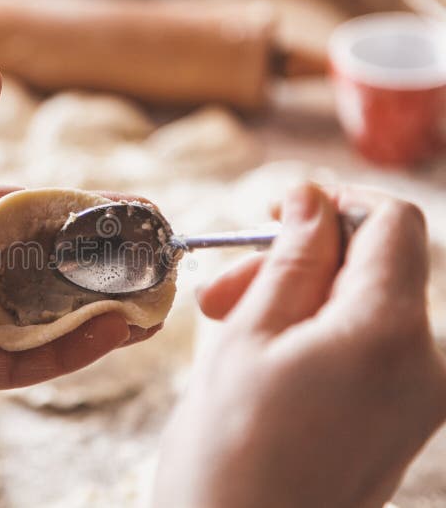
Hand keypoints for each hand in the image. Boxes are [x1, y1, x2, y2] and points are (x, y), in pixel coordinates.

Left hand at [0, 65, 151, 456]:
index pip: (27, 209)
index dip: (80, 208)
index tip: (131, 204)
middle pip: (45, 265)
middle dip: (101, 262)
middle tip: (159, 255)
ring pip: (43, 315)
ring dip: (98, 308)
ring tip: (153, 298)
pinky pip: (22, 361)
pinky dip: (69, 350)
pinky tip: (112, 333)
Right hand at [154, 184, 445, 507]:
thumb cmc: (229, 450)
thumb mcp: (247, 336)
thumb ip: (290, 257)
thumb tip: (311, 196)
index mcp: (388, 333)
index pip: (390, 222)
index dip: (331, 205)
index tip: (275, 216)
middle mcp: (426, 364)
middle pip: (373, 267)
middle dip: (298, 261)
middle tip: (221, 291)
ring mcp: (420, 398)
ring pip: (363, 308)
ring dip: (298, 300)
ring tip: (228, 328)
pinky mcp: (403, 421)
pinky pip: (367, 350)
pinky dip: (317, 337)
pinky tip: (261, 357)